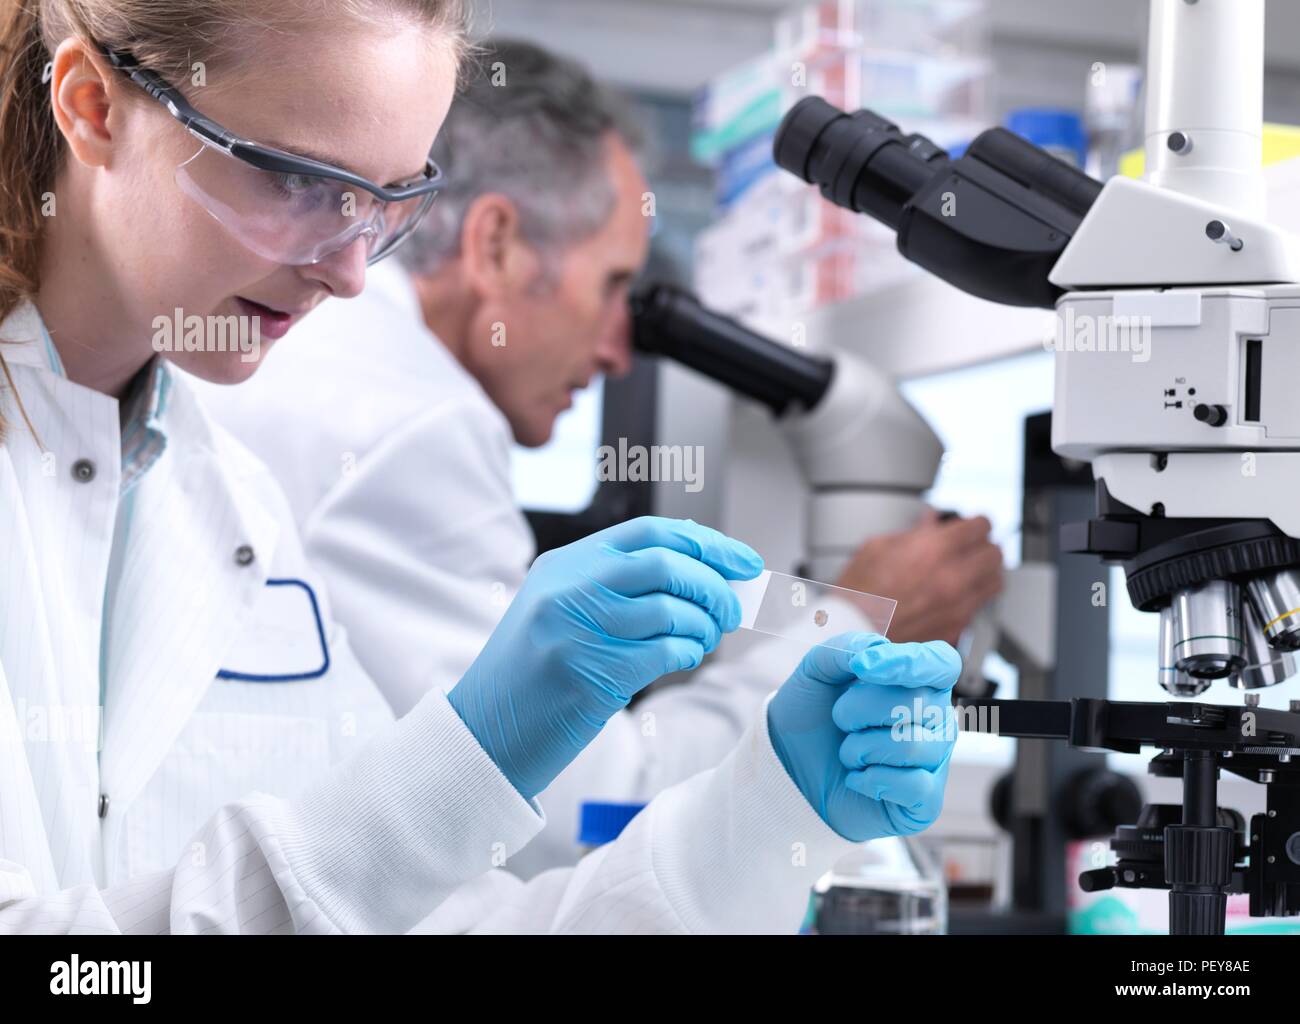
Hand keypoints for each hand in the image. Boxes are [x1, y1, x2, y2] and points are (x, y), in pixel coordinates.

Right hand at [449, 516, 763, 798]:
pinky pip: (664, 651)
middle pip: (667, 564)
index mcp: (564, 564)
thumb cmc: (532, 676)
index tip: (742, 561)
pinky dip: (688, 652)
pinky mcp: (591, 672)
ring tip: (705, 639)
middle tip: (732, 609)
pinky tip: (686, 657)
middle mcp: (568, 588)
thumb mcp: (559, 610)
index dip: (706, 543)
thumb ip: (616, 586)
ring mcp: (577, 628)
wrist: (484, 733)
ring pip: (672, 609)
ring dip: (704, 625)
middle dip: (714, 585)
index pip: (649, 533)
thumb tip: (702, 573)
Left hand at [767, 632, 959, 841]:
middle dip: (862, 709)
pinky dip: (872, 780)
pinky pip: (914, 785)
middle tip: (841, 720)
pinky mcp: (925, 800)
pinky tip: (857, 778)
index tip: (863, 667)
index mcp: (916, 683)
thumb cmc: (813, 721)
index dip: (909, 662)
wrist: (790, 772)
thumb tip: (876, 647)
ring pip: (912, 745)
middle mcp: (934, 720)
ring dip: (862, 748)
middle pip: (920, 702)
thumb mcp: (815, 673)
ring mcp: (933, 761)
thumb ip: (843, 648)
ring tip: (848, 752)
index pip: (941, 663)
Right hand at [836, 510, 1002, 644]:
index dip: (976, 522)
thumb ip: (913, 533)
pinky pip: (977, 608)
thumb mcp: (877, 547)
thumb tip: (930, 524)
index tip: (972, 525)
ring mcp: (957, 608)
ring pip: (995, 583)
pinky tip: (954, 595)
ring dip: (985, 573)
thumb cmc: (855, 596)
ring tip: (971, 570)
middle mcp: (952, 579)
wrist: (849, 635)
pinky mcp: (955, 630)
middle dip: (984, 546)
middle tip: (973, 546)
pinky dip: (971, 598)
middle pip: (995, 554)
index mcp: (934, 550)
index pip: (979, 526)